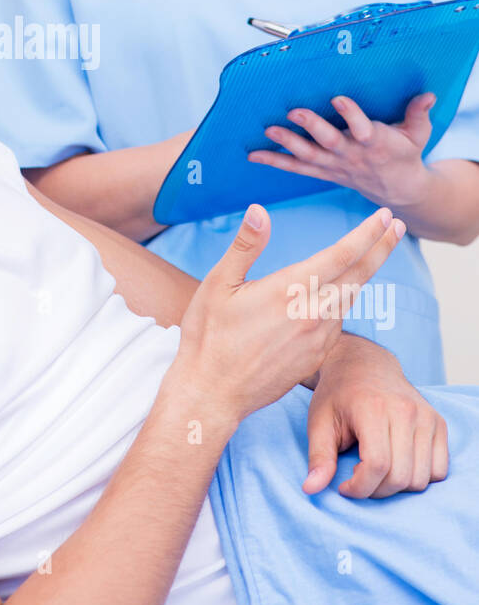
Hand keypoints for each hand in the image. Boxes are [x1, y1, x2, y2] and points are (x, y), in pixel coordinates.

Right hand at [177, 203, 404, 425]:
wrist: (212, 394)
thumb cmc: (208, 336)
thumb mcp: (218, 284)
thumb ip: (245, 245)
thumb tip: (259, 211)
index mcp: (289, 290)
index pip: (342, 255)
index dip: (367, 234)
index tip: (386, 217)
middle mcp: (311, 314)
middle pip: (359, 275)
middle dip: (381, 248)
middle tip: (397, 228)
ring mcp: (317, 339)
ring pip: (349, 299)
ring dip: (362, 275)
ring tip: (369, 255)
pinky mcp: (316, 357)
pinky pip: (337, 322)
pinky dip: (342, 302)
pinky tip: (335, 295)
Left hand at [246, 92, 436, 207]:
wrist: (399, 190)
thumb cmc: (405, 154)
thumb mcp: (418, 135)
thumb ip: (419, 114)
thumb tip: (428, 94)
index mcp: (376, 143)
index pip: (363, 128)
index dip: (351, 115)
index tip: (338, 98)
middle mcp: (352, 155)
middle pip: (330, 141)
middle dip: (312, 126)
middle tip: (294, 111)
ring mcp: (335, 165)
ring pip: (309, 155)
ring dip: (288, 142)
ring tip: (269, 129)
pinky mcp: (323, 171)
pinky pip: (296, 167)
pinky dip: (275, 160)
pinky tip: (253, 155)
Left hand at [303, 335, 448, 497]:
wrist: (363, 363)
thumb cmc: (337, 394)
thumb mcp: (319, 422)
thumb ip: (318, 458)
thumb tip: (311, 489)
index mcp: (374, 408)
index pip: (377, 466)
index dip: (359, 487)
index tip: (344, 486)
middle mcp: (406, 411)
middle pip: (400, 476)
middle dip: (375, 490)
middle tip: (358, 477)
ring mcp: (426, 416)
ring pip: (421, 478)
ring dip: (396, 486)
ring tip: (375, 468)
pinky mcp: (438, 423)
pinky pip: (438, 470)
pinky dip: (418, 478)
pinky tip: (396, 464)